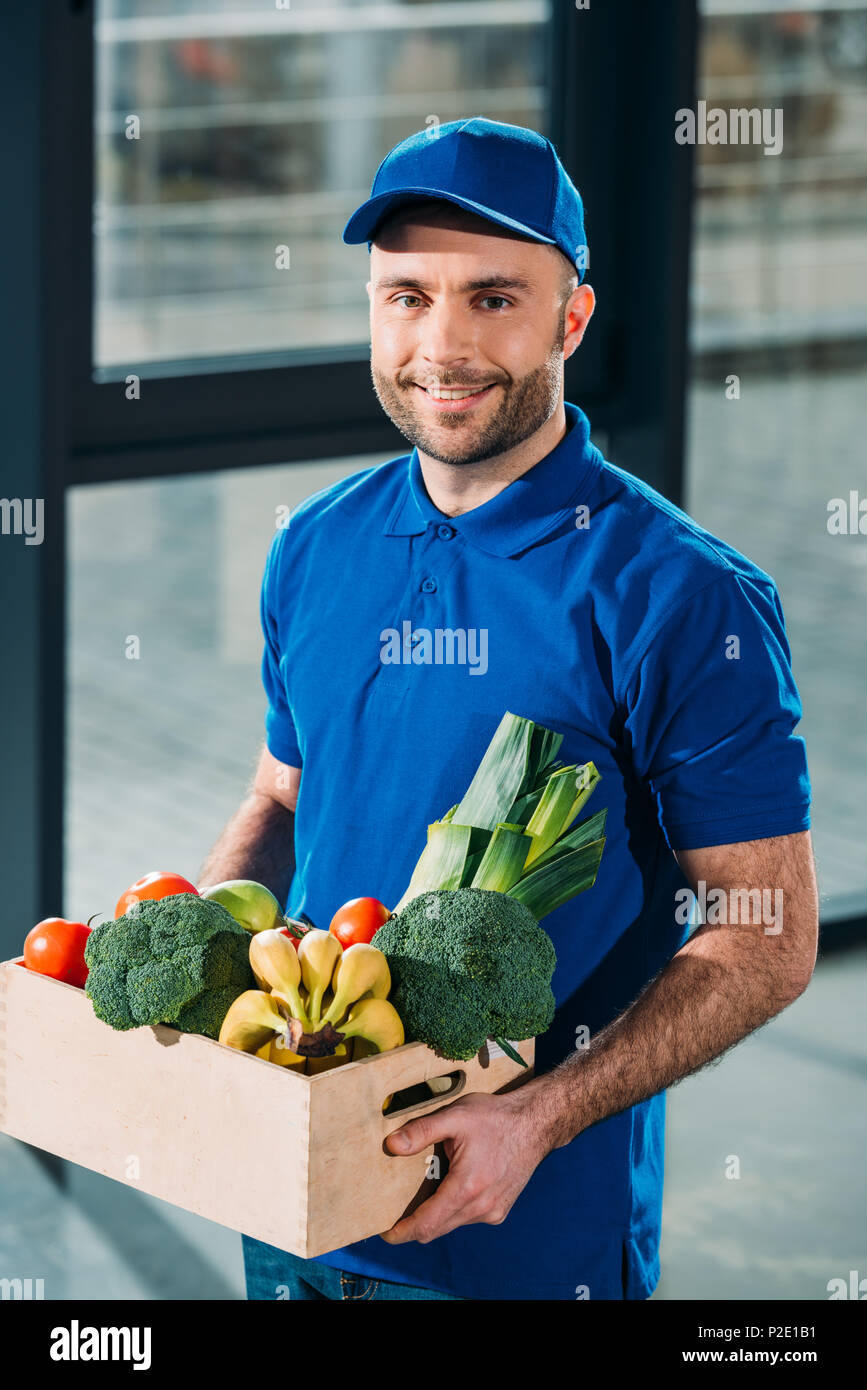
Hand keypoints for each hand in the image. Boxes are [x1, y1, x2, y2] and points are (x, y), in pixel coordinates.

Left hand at [380, 1088, 549, 1244]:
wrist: (536, 1123)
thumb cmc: (495, 1117)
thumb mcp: (455, 1116)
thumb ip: (422, 1131)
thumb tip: (391, 1145)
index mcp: (466, 1188)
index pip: (426, 1225)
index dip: (402, 1232)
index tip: (385, 1233)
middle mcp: (481, 1207)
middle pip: (436, 1229)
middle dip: (414, 1225)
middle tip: (396, 1211)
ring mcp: (493, 1212)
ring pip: (452, 1224)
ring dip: (436, 1215)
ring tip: (426, 1191)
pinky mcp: (500, 1210)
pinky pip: (468, 1218)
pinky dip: (454, 1210)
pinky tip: (453, 1186)